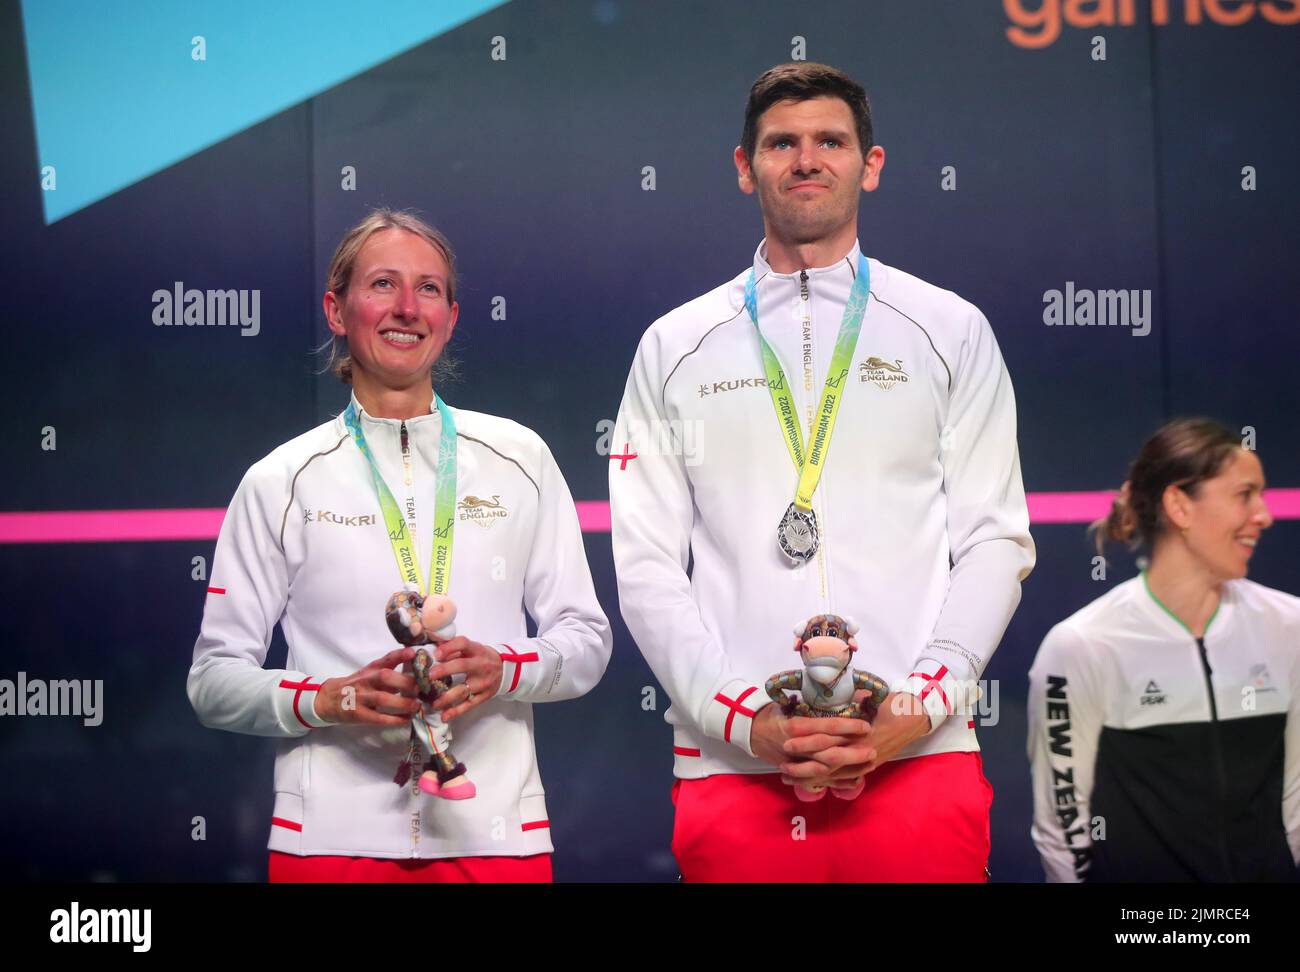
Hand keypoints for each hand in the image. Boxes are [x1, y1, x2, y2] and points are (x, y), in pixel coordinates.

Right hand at [315, 647, 419, 725]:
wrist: (328, 699)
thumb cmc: (355, 685)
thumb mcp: (369, 673)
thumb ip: (389, 669)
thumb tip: (415, 667)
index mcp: (370, 669)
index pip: (385, 659)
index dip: (399, 655)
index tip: (413, 653)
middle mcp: (365, 680)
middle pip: (385, 677)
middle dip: (405, 682)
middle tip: (421, 689)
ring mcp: (360, 698)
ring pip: (383, 698)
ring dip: (403, 703)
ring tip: (416, 706)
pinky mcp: (358, 715)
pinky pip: (378, 718)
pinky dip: (394, 719)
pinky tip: (406, 719)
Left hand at [427, 637, 503, 720]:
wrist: (505, 669)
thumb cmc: (482, 657)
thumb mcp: (472, 648)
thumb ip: (454, 649)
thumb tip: (432, 650)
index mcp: (476, 650)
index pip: (463, 644)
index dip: (449, 648)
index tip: (436, 654)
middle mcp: (481, 665)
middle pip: (462, 666)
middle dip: (444, 670)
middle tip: (429, 675)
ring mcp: (483, 682)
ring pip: (464, 690)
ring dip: (446, 697)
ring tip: (432, 703)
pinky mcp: (484, 696)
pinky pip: (469, 705)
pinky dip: (456, 712)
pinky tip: (444, 716)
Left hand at [779, 693, 930, 786]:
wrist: (916, 718)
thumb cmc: (893, 704)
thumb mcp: (872, 694)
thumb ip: (850, 696)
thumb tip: (827, 690)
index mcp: (861, 731)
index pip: (829, 732)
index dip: (807, 730)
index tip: (787, 727)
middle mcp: (861, 750)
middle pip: (827, 756)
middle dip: (803, 757)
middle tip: (782, 755)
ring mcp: (865, 762)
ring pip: (832, 772)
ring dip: (808, 775)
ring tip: (786, 774)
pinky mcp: (866, 768)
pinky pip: (843, 779)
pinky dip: (824, 782)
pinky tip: (809, 784)